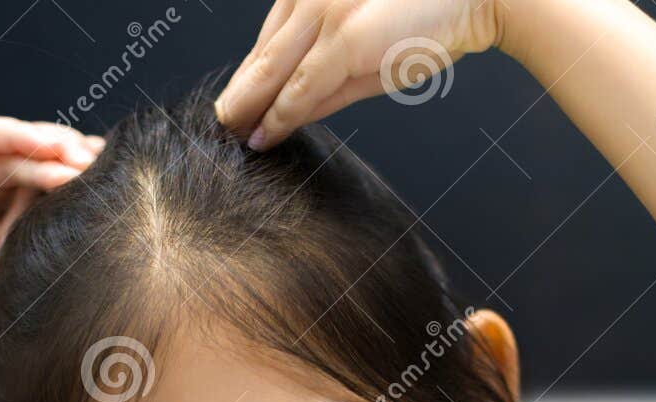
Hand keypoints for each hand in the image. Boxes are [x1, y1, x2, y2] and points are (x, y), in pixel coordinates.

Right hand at [0, 117, 104, 338]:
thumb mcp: (15, 257)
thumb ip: (44, 227)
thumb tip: (93, 206)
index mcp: (10, 205)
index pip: (54, 180)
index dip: (85, 179)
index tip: (121, 187)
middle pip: (42, 156)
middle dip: (76, 160)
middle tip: (109, 168)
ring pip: (18, 145)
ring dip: (53, 147)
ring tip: (83, 158)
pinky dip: (17, 135)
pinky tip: (47, 143)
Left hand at [215, 0, 506, 149]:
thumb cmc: (433, 10)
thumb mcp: (371, 43)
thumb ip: (331, 75)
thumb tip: (294, 111)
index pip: (276, 31)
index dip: (253, 69)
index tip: (237, 97)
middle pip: (266, 47)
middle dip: (242, 89)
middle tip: (222, 121)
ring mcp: (326, 10)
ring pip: (273, 68)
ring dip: (248, 106)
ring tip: (232, 133)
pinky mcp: (343, 37)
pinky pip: (301, 86)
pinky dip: (278, 115)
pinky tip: (262, 135)